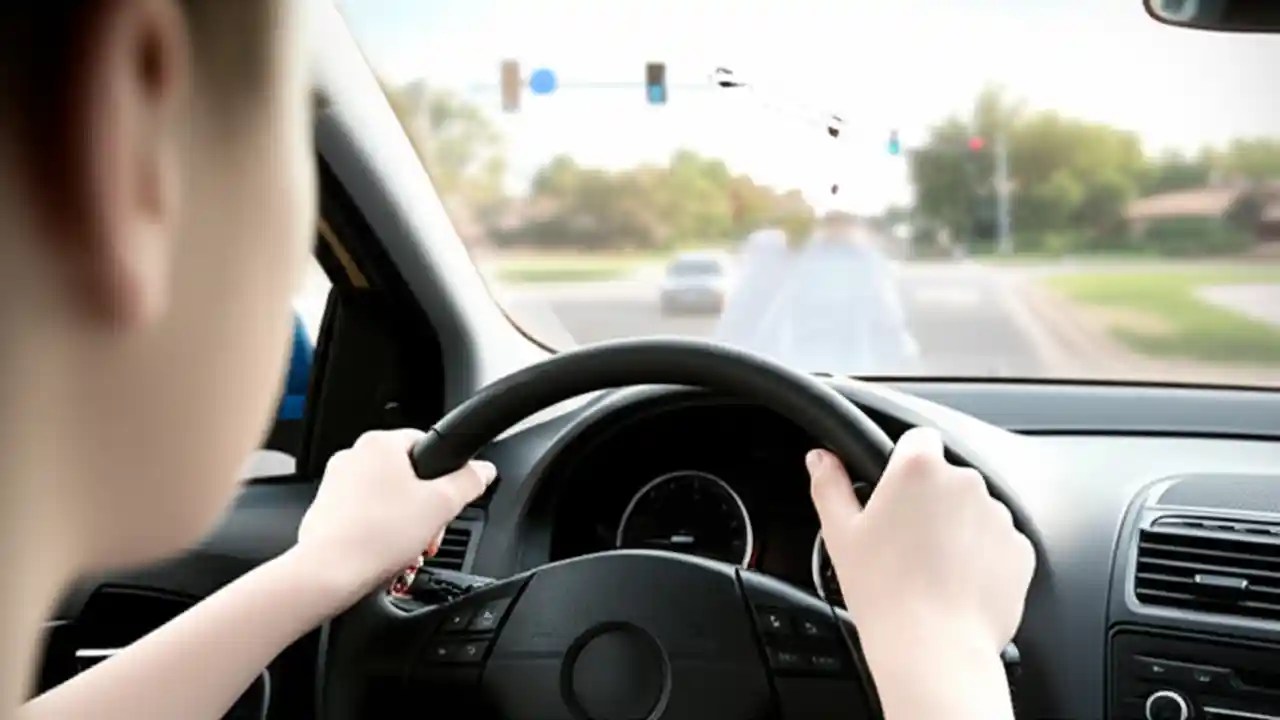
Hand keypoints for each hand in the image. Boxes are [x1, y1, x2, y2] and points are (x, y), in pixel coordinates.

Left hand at [296, 429, 495, 608]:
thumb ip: (468, 482)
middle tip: (430, 530)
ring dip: (405, 520)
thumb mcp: (442, 505)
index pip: (426, 443)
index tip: (449, 500)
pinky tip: (386, 551)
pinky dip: (380, 530)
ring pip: (386, 496)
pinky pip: (364, 514)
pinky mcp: (326, 510)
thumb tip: (483, 470)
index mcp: (380, 443)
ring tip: (409, 546)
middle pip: (407, 474)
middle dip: (424, 505)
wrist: (329, 572)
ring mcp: (335, 483)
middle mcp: (353, 456)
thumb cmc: (377, 535)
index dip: (444, 474)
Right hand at [808, 427, 1033, 655]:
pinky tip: (955, 583)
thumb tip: (820, 458)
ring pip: (973, 510)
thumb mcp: (840, 534)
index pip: (919, 439)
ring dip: (957, 528)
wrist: (934, 648)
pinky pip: (997, 542)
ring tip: (931, 568)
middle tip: (905, 541)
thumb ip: (829, 485)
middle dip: (930, 501)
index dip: (905, 460)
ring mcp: (998, 516)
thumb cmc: (884, 591)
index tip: (895, 490)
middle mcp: (965, 482)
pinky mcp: (1020, 549)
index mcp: (918, 469)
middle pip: (946, 477)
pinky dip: (981, 556)